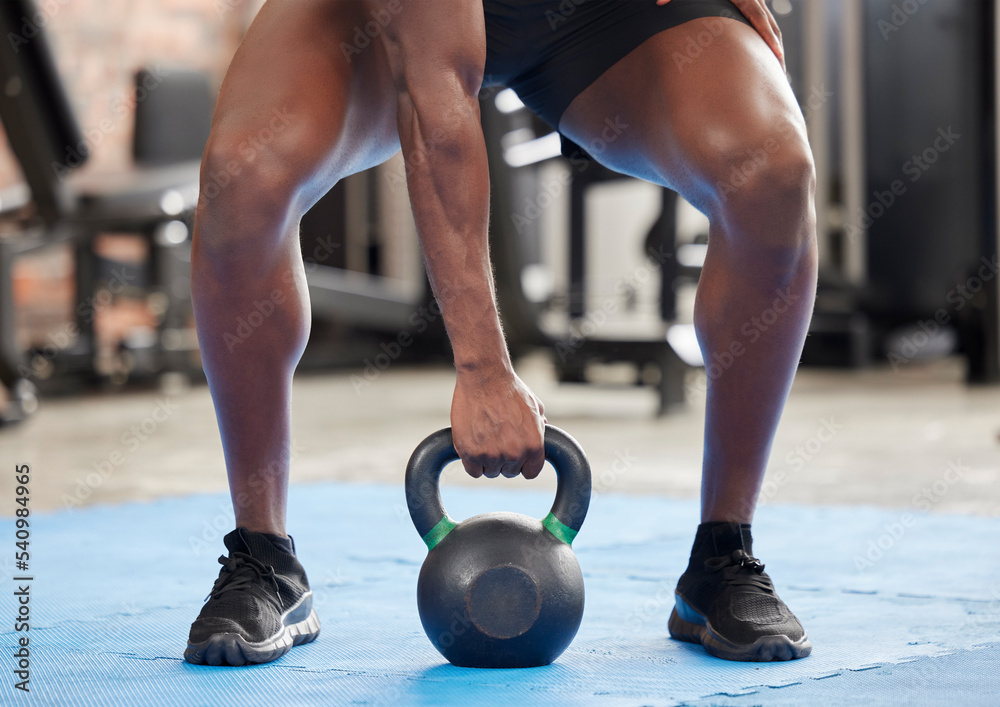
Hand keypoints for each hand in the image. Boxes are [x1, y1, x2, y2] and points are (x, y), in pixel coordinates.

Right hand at [451, 366, 545, 478]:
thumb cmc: (509, 388)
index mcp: (533, 445)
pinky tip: (473, 447)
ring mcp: (491, 455)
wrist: (484, 376)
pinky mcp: (470, 452)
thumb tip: (542, 431)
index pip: (530, 472)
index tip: (515, 456)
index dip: (522, 464)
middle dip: (504, 459)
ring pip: (490, 471)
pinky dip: (472, 462)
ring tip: (484, 438)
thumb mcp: (534, 406)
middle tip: (496, 440)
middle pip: (509, 471)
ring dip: (487, 460)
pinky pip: (473, 470)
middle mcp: (514, 454)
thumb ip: (539, 426)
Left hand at [656, 0, 784, 70]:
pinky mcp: (750, 2)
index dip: (768, 37)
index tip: (776, 55)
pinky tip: (763, 54)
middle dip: (776, 49)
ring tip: (775, 69)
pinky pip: (762, 22)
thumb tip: (658, 2)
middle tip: (779, 75)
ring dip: (773, 45)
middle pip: (770, 25)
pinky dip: (766, 37)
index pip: (759, 17)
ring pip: (769, 24)